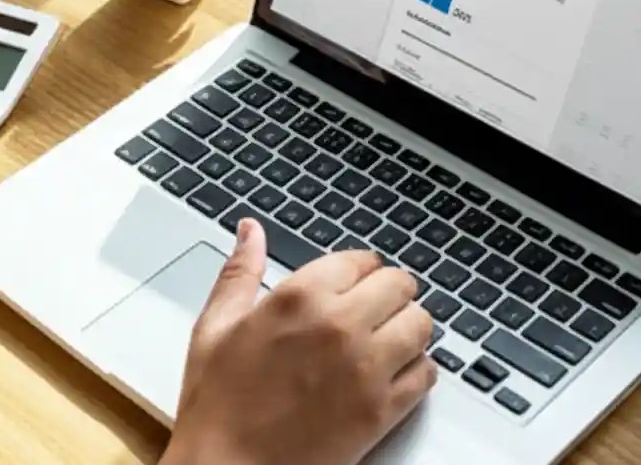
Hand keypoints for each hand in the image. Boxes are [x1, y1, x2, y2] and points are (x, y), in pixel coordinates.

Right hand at [162, 220, 438, 464]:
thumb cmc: (218, 405)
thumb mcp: (214, 328)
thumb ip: (239, 272)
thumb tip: (251, 231)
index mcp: (299, 297)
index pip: (360, 260)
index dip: (359, 271)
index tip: (354, 282)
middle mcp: (339, 325)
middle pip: (400, 285)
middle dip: (389, 294)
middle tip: (374, 310)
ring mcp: (366, 368)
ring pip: (421, 325)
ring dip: (407, 328)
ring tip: (387, 339)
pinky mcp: (381, 410)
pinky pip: (426, 374)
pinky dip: (416, 371)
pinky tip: (392, 375)